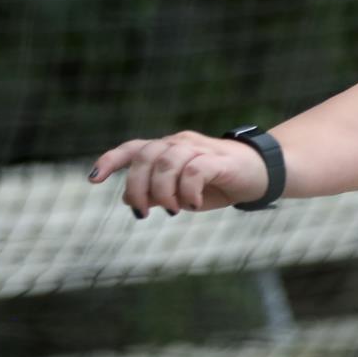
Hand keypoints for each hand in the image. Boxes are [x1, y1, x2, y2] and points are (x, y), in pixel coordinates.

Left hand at [89, 132, 269, 216]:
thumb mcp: (183, 194)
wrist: (263, 174)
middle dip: (137, 187)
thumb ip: (157, 194)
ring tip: (174, 210)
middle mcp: (180, 142)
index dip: (110, 161)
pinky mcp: (219, 160)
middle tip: (142, 213)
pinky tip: (193, 205)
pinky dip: (188, 191)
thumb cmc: (220, 184)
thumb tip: (127, 200)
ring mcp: (200, 149)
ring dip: (163, 191)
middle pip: (145, 156)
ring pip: (166, 163)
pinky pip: (193, 171)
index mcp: (168, 148)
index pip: (134, 149)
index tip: (93, 180)